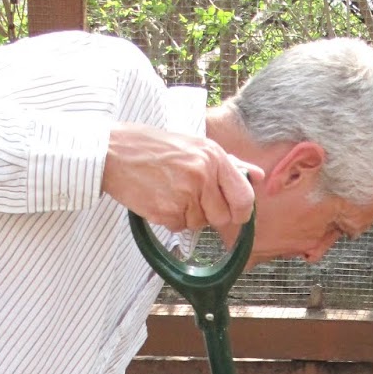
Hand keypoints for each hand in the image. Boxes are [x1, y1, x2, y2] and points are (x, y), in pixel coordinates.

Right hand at [103, 126, 261, 233]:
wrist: (115, 152)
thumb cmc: (155, 147)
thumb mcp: (196, 146)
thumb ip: (230, 164)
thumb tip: (257, 177)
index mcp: (214, 157)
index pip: (244, 197)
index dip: (242, 211)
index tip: (235, 213)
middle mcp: (203, 175)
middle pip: (222, 217)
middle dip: (210, 213)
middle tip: (191, 197)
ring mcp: (184, 195)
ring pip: (199, 223)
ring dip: (188, 215)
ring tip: (171, 191)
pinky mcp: (166, 211)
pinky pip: (179, 227)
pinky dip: (171, 219)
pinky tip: (159, 198)